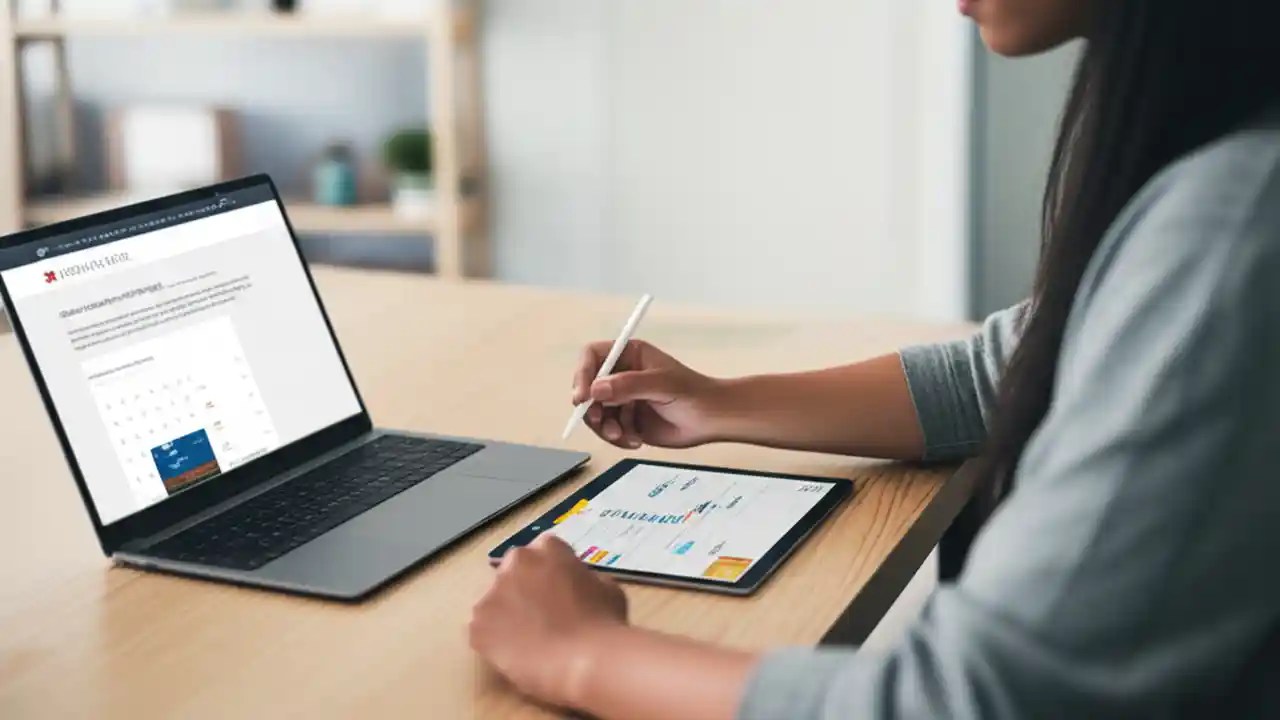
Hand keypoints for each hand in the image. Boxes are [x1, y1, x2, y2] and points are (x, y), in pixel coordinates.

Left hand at [470, 534, 628, 707]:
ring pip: (495, 602)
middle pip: (514, 574)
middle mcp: (515, 562)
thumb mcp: (607, 586)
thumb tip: (577, 583)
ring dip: (507, 616)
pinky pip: (483, 631)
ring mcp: (492, 592)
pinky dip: (495, 642)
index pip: (542, 554)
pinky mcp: (477, 624)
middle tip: (541, 618)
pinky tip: (517, 654)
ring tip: (529, 641)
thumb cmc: (604, 623)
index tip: (558, 594)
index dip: (550, 576)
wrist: (586, 660)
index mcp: (547, 548)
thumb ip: (584, 577)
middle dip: (524, 591)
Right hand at [571, 340, 723, 448]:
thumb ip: (629, 386)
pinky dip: (617, 438)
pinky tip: (636, 441)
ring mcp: (623, 399)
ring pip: (595, 412)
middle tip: (600, 421)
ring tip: (623, 435)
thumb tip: (596, 389)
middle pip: (587, 387)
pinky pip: (608, 430)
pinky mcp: (627, 421)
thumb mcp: (662, 385)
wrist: (711, 420)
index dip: (582, 374)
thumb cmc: (693, 394)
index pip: (592, 357)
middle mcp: (621, 375)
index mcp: (629, 355)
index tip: (582, 396)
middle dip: (591, 407)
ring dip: (604, 427)